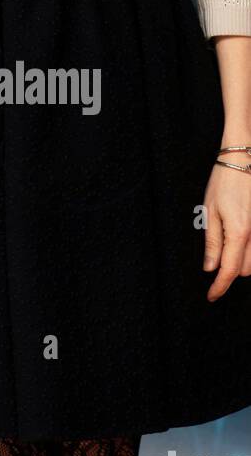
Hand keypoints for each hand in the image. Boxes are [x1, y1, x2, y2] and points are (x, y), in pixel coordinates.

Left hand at [202, 164, 250, 299]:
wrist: (244, 159)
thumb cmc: (225, 182)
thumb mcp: (210, 210)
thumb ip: (212, 242)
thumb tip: (210, 268)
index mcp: (239, 233)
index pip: (229, 271)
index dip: (219, 287)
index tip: (211, 296)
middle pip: (244, 270)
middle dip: (228, 271)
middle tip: (213, 262)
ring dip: (241, 262)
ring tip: (227, 246)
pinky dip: (250, 251)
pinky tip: (240, 241)